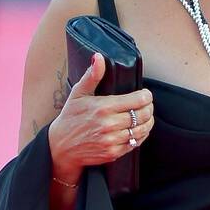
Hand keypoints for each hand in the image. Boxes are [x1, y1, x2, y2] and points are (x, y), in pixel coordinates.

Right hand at [48, 53, 154, 178]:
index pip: (138, 100)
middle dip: (149, 108)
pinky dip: (141, 135)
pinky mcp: (113, 152)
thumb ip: (92, 76)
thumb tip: (99, 57)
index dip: (146, 96)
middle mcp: (109, 124)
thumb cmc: (70, 117)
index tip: (146, 94)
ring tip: (147, 116)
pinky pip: (135, 143)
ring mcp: (112, 140)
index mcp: (103, 107)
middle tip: (148, 105)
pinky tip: (139, 129)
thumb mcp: (78, 94)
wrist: (60, 146)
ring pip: (142, 130)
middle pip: (143, 114)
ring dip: (148, 122)